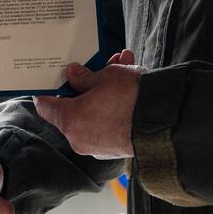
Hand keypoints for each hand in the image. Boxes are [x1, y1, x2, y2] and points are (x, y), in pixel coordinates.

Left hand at [32, 50, 146, 158]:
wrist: (167, 123)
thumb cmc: (132, 98)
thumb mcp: (106, 77)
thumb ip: (84, 77)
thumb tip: (73, 74)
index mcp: (70, 121)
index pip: (46, 106)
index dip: (48, 89)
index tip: (53, 78)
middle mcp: (79, 139)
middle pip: (74, 106)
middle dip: (86, 83)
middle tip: (97, 65)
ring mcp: (98, 146)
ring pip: (94, 112)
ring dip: (104, 90)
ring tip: (121, 65)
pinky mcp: (115, 148)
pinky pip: (108, 122)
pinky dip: (115, 105)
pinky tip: (130, 83)